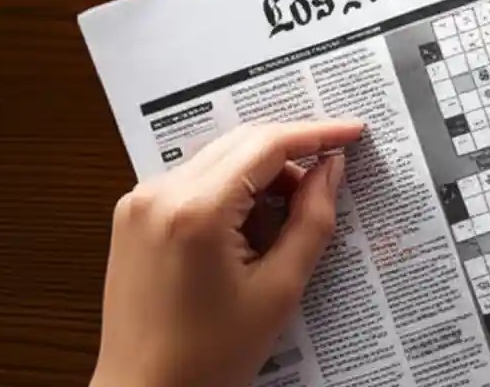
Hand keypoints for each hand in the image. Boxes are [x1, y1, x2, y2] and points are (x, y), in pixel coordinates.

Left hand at [91, 121, 361, 386]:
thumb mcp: (279, 289)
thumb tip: (331, 169)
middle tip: (333, 175)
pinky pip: (196, 180)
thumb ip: (312, 220)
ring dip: (263, 175)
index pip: (267, 145)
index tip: (353, 132)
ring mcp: (140, 203)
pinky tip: (253, 228)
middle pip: (243, 143)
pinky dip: (233, 190)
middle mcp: (160, 194)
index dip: (317, 133)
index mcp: (195, 211)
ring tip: (288, 223)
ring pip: (221, 159)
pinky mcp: (135, 215)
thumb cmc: (207, 358)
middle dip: (293, 154)